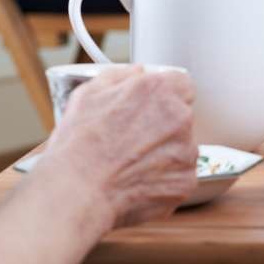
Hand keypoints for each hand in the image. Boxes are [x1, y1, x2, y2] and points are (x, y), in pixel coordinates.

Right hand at [36, 67, 197, 230]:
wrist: (76, 192)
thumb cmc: (79, 145)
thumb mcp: (89, 94)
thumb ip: (120, 76)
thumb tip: (137, 72)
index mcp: (160, 90)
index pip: (181, 84)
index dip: (165, 96)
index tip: (152, 107)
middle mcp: (180, 117)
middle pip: (181, 117)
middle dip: (162, 126)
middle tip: (133, 141)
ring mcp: (186, 151)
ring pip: (181, 148)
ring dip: (163, 154)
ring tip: (129, 165)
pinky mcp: (185, 181)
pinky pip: (179, 177)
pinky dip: (163, 181)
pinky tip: (136, 183)